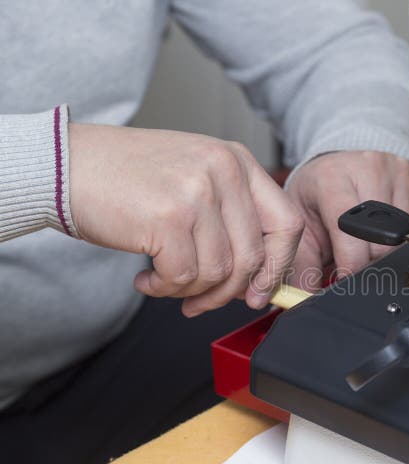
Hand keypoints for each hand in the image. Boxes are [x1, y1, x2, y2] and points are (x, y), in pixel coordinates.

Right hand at [69, 124, 303, 316]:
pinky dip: (166, 288)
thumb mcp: (194, 179)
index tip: (258, 291)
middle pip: (254, 255)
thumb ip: (231, 218)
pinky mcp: (169, 217)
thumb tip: (258, 278)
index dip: (278, 266)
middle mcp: (224, 170)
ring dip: (191, 290)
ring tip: (164, 281)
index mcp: (238, 161)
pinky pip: (186, 276)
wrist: (64, 165)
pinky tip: (147, 278)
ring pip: (220, 271)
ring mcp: (198, 192)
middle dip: (229, 291)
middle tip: (202, 300)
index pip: (287, 224)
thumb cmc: (127, 178)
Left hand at [286, 151, 408, 289]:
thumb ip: (302, 266)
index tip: (345, 277)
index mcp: (334, 179)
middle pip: (383, 239)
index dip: (350, 265)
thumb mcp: (302, 227)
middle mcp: (370, 169)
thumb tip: (307, 301)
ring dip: (392, 251)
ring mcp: (401, 174)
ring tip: (372, 241)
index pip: (350, 231)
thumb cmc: (319, 196)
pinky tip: (394, 232)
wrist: (338, 168)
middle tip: (357, 257)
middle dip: (370, 260)